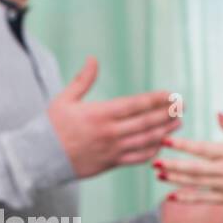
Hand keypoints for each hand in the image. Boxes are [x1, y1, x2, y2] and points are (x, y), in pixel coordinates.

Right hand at [49, 56, 180, 178]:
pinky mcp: (110, 164)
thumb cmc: (51, 126)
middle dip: (168, 113)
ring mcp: (112, 150)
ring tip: (179, 123)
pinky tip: (161, 144)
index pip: (137, 105)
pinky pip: (137, 158)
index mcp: (100, 114)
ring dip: (165, 131)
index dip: (157, 100)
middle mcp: (110, 132)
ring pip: (146, 141)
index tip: (172, 95)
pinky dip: (152, 151)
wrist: (40, 158)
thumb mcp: (64, 99)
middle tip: (183, 107)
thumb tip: (94, 58)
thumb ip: (83, 80)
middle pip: (147, 122)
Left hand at [154, 112, 222, 204]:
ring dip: (175, 179)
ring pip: (194, 183)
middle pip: (192, 168)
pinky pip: (202, 199)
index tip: (165, 141)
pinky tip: (171, 197)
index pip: (200, 148)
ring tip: (158, 175)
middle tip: (154, 162)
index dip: (181, 145)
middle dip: (172, 165)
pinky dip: (186, 198)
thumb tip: (217, 113)